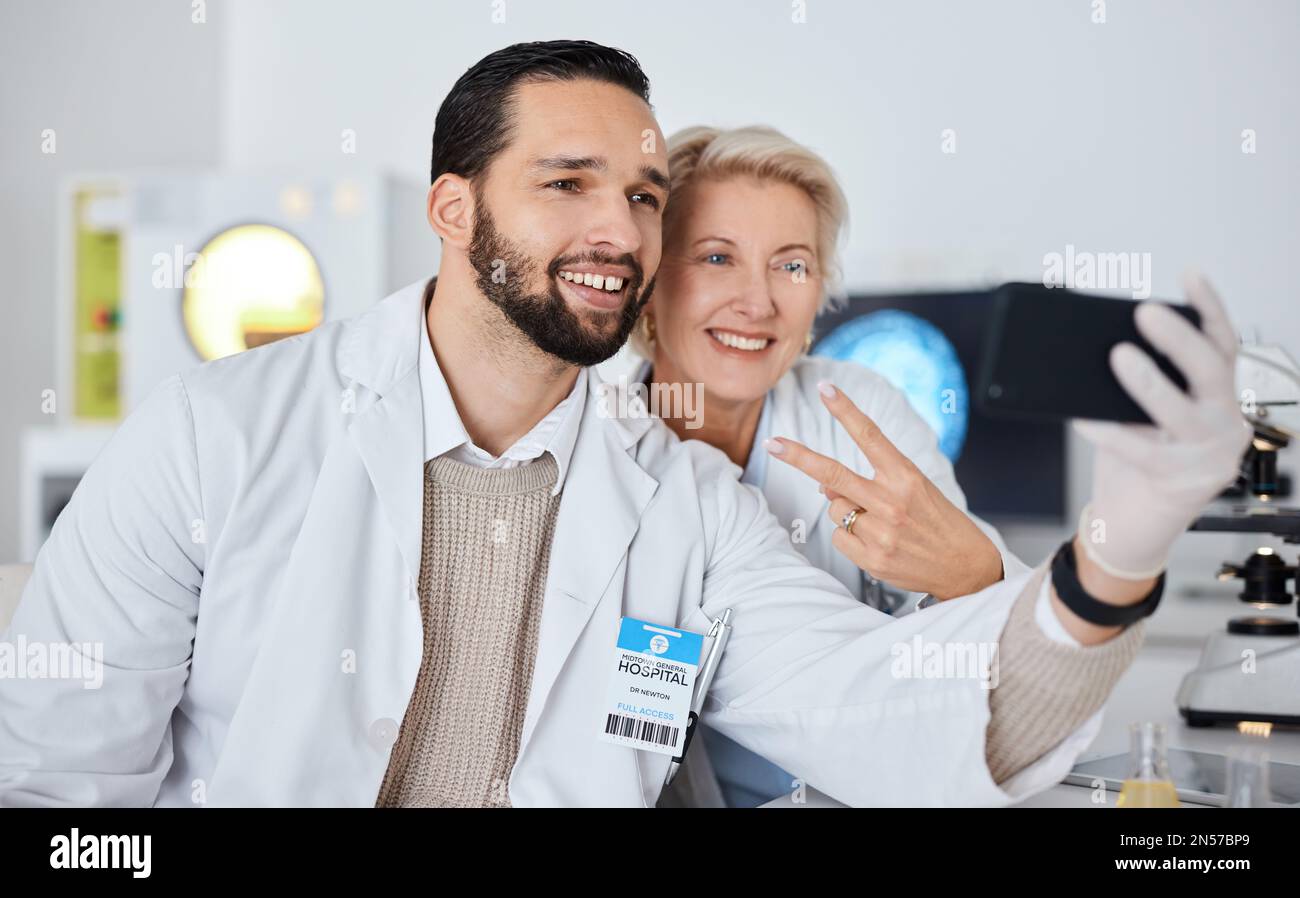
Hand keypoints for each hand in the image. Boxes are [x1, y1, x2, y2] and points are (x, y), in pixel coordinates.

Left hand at [765, 384, 1004, 599]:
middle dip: (797, 457)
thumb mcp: (914, 490)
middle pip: (831, 473)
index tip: (825, 389)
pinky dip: (849, 536)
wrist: (966, 568)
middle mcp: (891, 501)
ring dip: (844, 508)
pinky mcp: (871, 558)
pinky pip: (839, 536)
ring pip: (834, 507)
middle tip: (772, 443)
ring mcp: (880, 531)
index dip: (845, 410)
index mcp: (906, 476)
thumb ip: (872, 481)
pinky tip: (876, 541)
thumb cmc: (938, 522)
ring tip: (879, 521)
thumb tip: (823, 483)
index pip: (870, 435)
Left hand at [1074, 272, 1251, 578]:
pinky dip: (1109, 432)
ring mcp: (1210, 457)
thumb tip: (1100, 345)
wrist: (1136, 526)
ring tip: (1118, 355)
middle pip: (1211, 370)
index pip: (1222, 344)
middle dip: (1178, 338)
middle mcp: (1226, 423)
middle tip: (1144, 312)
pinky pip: (1140, 451)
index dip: (1208, 307)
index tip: (1188, 273)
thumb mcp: (1142, 416)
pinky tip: (1082, 418)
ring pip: (1180, 412)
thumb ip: (1135, 385)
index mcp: (1219, 397)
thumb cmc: (1138, 462)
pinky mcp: (1183, 486)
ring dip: (1148, 382)